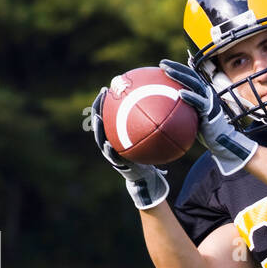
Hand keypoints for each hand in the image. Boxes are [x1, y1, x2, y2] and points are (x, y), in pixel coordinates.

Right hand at [90, 90, 168, 209]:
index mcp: (118, 134)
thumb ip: (155, 128)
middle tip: (101, 95)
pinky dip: (109, 150)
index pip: (110, 115)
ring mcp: (113, 153)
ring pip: (100, 138)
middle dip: (98, 108)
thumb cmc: (151, 158)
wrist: (147, 179)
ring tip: (97, 117)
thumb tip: (170, 106)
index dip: (106, 102)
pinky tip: (107, 144)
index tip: (108, 88)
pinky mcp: (118, 165)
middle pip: (101, 122)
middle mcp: (113, 141)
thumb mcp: (154, 142)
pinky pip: (111, 157)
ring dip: (97, 128)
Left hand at [159, 58, 257, 177]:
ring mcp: (209, 100)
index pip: (189, 75)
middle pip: (191, 76)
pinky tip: (181, 93)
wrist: (221, 141)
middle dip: (176, 68)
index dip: (177, 67)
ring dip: (180, 77)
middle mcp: (206, 92)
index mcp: (201, 92)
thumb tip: (163, 106)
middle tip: (162, 64)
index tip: (162, 64)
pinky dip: (191, 97)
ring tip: (168, 72)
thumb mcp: (191, 116)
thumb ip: (182, 108)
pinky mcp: (211, 111)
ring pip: (195, 84)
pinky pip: (200, 102)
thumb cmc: (204, 130)